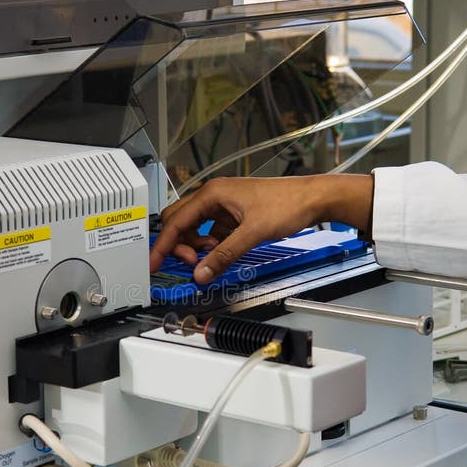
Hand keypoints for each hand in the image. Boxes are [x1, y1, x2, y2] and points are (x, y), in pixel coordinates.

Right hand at [149, 174, 373, 282]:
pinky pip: (212, 232)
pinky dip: (211, 245)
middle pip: (180, 221)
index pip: (177, 221)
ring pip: (195, 228)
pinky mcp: (234, 216)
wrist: (313, 199)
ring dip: (196, 246)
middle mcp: (214, 196)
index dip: (163, 244)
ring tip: (210, 257)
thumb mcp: (252, 233)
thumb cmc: (287, 204)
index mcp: (213, 193)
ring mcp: (224, 206)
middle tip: (188, 262)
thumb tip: (201, 273)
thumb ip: (224, 255)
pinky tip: (220, 253)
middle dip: (178, 244)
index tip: (154, 262)